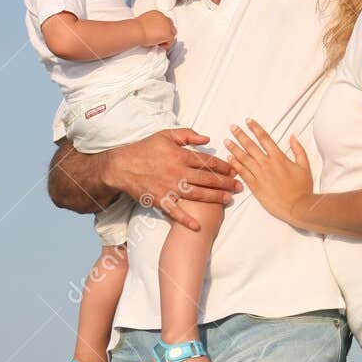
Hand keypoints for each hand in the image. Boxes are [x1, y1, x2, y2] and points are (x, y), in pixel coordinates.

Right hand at [107, 128, 238, 229]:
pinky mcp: (160, 200)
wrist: (122, 166)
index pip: (208, 161)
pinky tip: (198, 226)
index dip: (224, 166)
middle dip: (225, 183)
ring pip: (197, 195)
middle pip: (207, 179)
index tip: (234, 169)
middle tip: (239, 187)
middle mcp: (178, 172)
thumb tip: (208, 138)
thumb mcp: (166, 135)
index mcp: (180, 155)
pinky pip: (175, 212)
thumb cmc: (145, 149)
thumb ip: (188, 135)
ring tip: (229, 200)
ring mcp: (169, 187)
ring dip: (215, 198)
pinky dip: (186, 220)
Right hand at [136, 9, 176, 48]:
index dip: (162, 27)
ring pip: (173, 33)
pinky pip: (171, 41)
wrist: (137, 30)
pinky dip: (166, 44)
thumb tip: (151, 30)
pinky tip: (160, 45)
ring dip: (167, 38)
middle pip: (171, 25)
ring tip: (159, 42)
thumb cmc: (136, 28)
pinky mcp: (168, 34)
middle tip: (160, 38)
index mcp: (158, 13)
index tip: (157, 33)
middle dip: (166, 32)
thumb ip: (151, 23)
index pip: (164, 20)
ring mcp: (167, 26)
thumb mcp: (144, 21)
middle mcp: (164, 18)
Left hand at [226, 119, 312, 224]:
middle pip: (250, 145)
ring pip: (244, 158)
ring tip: (226, 141)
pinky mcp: (255, 186)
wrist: (297, 207)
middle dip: (240, 135)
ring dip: (234, 148)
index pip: (264, 138)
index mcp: (279, 157)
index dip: (255, 128)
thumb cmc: (303, 188)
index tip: (248, 121)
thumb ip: (298, 150)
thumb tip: (292, 137)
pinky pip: (243, 173)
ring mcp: (260, 175)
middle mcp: (267, 164)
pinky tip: (229, 158)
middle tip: (232, 127)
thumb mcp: (305, 166)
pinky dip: (235, 165)